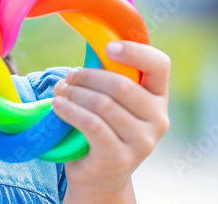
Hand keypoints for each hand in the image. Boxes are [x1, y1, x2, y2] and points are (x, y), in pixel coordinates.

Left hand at [51, 40, 170, 201]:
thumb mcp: (114, 102)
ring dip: (75, 94)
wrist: (100, 177)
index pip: (160, 65)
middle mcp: (158, 119)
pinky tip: (58, 106)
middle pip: (122, 86)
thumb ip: (111, 76)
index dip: (135, 51)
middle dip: (88, 77)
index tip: (106, 47)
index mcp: (158, 97)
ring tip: (59, 92)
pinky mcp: (120, 157)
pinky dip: (70, 111)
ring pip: (104, 105)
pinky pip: (92, 125)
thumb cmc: (104, 129)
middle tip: (68, 77)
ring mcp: (142, 141)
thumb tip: (91, 40)